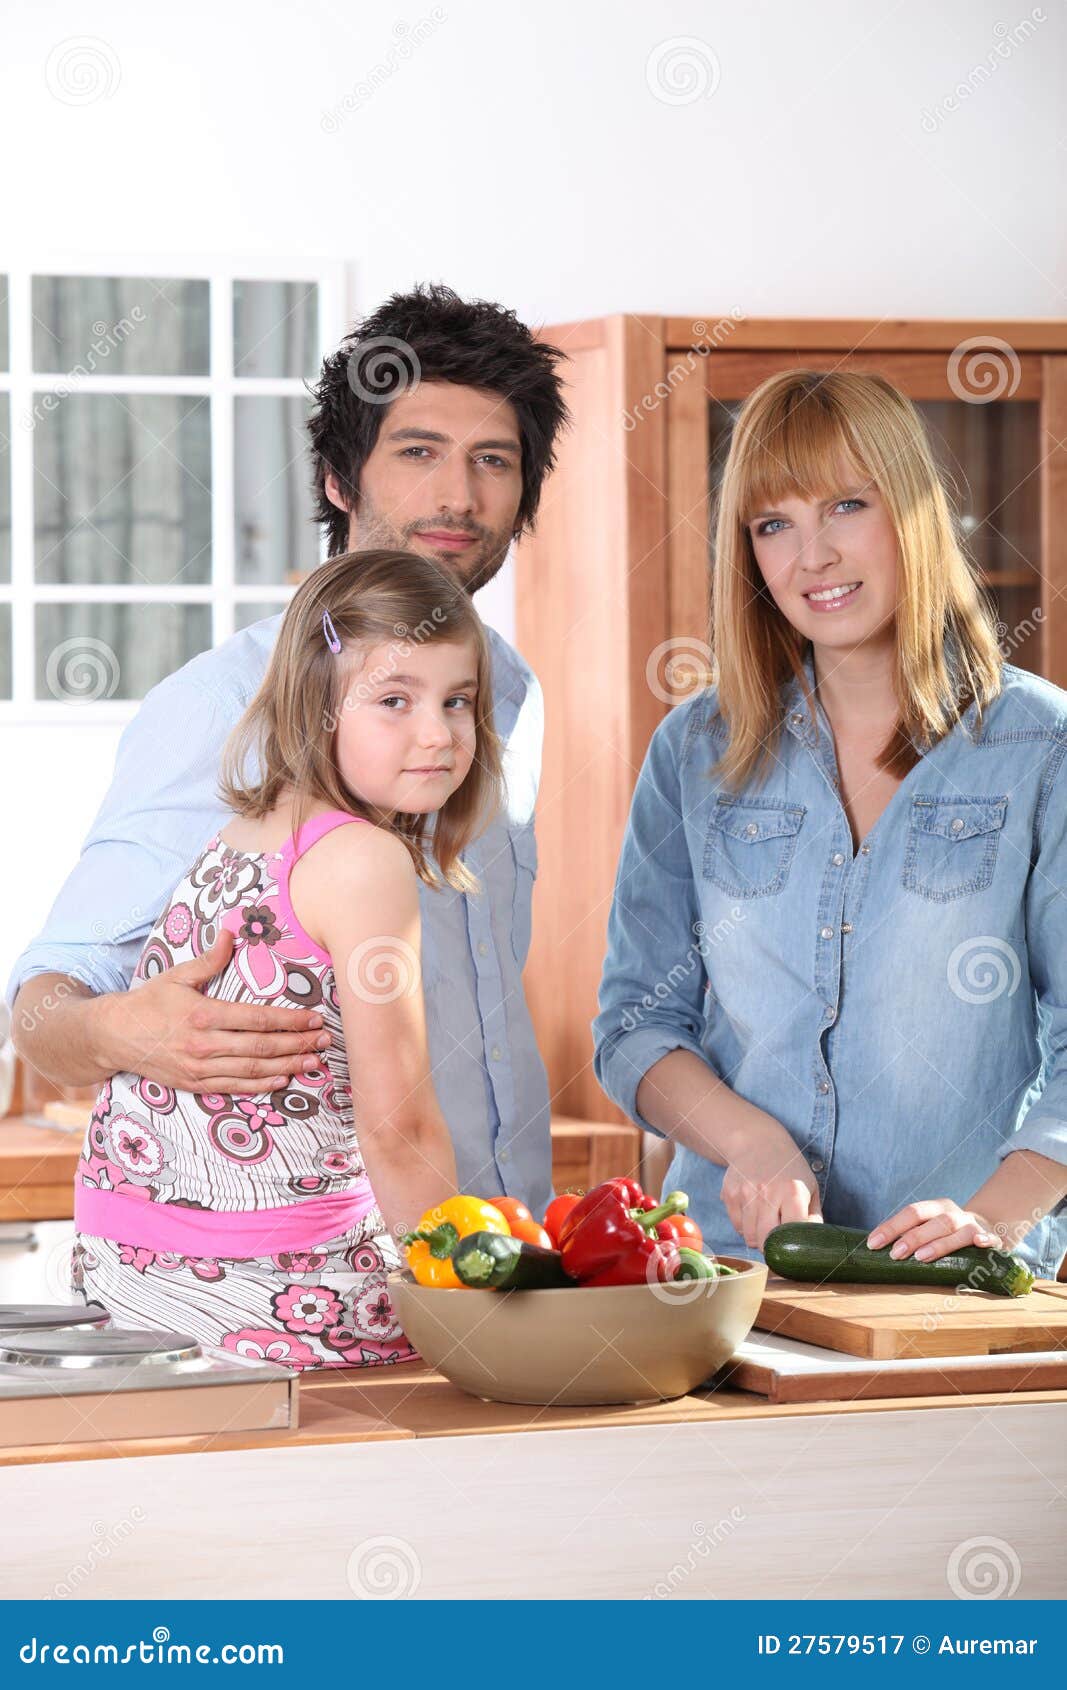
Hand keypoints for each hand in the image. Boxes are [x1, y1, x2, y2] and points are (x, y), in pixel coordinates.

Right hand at [98, 929, 330, 1094]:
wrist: (113, 1036)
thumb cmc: (149, 1002)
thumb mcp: (176, 975)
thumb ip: (209, 959)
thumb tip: (231, 932)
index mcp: (203, 1014)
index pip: (258, 1019)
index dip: (290, 1021)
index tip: (314, 1019)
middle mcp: (204, 1045)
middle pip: (262, 1047)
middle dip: (297, 1045)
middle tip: (324, 1042)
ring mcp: (199, 1068)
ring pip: (253, 1070)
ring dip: (287, 1067)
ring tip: (313, 1062)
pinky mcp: (195, 1084)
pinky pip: (234, 1087)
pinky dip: (261, 1086)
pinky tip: (282, 1081)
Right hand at [721, 1118, 822, 1250]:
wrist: (757, 1141)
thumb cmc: (789, 1168)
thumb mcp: (810, 1186)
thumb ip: (813, 1217)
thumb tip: (811, 1244)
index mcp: (792, 1191)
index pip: (791, 1234)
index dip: (792, 1245)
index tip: (793, 1246)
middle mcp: (767, 1192)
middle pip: (766, 1240)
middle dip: (773, 1246)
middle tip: (778, 1240)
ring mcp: (745, 1193)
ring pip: (749, 1236)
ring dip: (758, 1237)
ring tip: (766, 1223)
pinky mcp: (729, 1194)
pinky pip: (737, 1226)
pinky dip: (745, 1227)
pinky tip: (753, 1213)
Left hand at [867, 1200, 1000, 1262]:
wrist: (986, 1228)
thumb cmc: (946, 1234)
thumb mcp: (928, 1228)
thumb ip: (909, 1235)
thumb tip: (875, 1250)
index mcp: (934, 1208)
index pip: (911, 1212)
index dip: (892, 1227)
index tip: (873, 1244)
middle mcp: (953, 1214)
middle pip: (933, 1222)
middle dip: (912, 1237)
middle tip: (895, 1254)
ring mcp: (972, 1225)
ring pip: (957, 1231)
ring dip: (939, 1244)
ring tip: (921, 1257)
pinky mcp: (990, 1238)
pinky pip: (989, 1237)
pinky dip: (985, 1239)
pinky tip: (980, 1244)